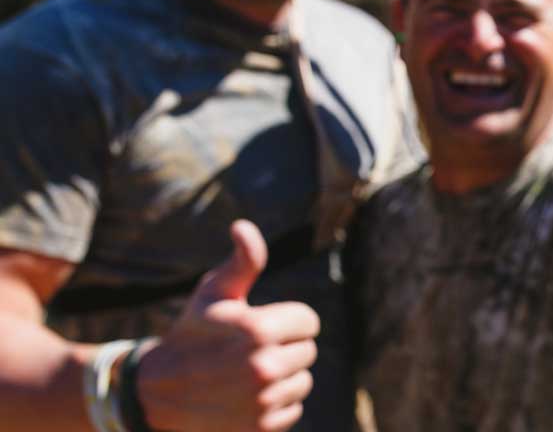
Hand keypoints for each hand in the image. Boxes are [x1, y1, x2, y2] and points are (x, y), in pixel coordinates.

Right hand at [136, 220, 319, 431]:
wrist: (157, 391)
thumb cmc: (192, 334)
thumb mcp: (213, 293)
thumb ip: (242, 261)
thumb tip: (243, 227)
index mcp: (259, 329)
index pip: (309, 321)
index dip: (288, 320)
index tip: (262, 323)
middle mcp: (264, 367)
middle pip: (308, 351)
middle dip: (286, 347)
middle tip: (251, 349)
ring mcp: (262, 401)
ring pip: (303, 381)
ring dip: (284, 376)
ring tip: (248, 373)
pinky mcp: (261, 428)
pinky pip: (292, 409)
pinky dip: (276, 404)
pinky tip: (247, 397)